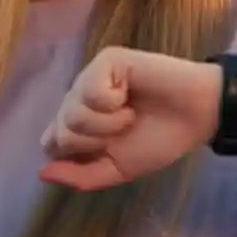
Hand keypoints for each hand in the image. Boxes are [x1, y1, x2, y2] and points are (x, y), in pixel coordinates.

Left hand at [39, 46, 220, 190]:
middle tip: (123, 131)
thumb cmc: (159, 140)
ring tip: (130, 114)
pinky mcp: (106, 60)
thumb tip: (41, 173)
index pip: (50, 143)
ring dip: (107, 124)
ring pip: (72, 113)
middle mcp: (79, 97)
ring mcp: (91, 77)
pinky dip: (113, 103)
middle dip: (95, 142)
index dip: (76, 154)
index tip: (106, 151)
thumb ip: (80, 176)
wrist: (196, 116)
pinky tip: (130, 95)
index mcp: (81, 123)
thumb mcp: (118, 169)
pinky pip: (91, 92)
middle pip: (59, 131)